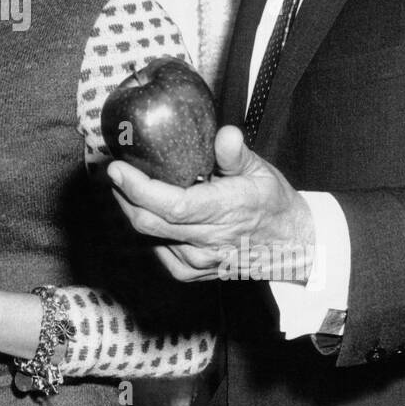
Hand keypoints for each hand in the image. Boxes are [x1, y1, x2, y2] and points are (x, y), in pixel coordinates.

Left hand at [109, 125, 315, 282]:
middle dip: (124, 195)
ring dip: (132, 209)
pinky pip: (156, 248)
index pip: (172, 205)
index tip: (118, 169)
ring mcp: (197, 261)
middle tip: (114, 171)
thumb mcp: (261, 171)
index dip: (138, 188)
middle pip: (149, 222)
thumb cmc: (273, 205)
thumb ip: (237, 154)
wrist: (290, 247)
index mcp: (225, 212)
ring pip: (148, 236)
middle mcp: (208, 242)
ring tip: (127, 185)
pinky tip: (148, 210)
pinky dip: (147, 228)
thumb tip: (225, 134)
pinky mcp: (190, 272)